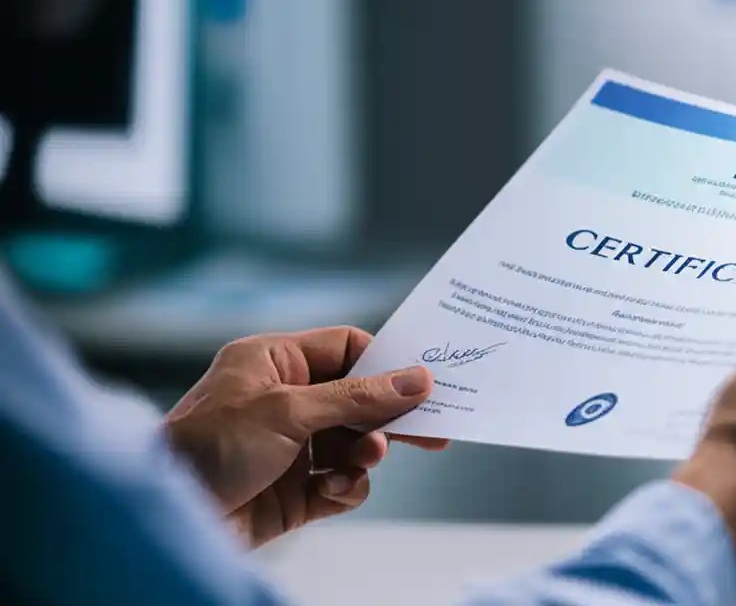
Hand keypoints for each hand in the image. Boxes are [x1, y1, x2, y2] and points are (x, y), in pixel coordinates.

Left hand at [165, 326, 448, 547]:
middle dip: (389, 416)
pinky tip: (332, 490)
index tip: (423, 383)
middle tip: (433, 430)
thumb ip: (358, 397)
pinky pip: (342, 482)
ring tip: (365, 459)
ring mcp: (290, 447)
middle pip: (358, 399)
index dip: (385, 364)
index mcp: (273, 363)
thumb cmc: (206, 448)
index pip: (346, 349)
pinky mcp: (294, 491)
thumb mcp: (288, 411)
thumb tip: (416, 380)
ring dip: (365, 454)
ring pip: (355, 444)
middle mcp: (283, 400)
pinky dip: (346, 487)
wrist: (171, 517)